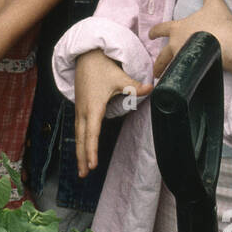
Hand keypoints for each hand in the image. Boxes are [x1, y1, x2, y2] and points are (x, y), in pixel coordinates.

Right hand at [74, 50, 152, 178]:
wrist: (86, 56)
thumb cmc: (103, 68)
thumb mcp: (120, 77)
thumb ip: (135, 87)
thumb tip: (153, 87)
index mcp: (93, 107)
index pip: (92, 133)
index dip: (91, 150)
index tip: (92, 165)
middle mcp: (84, 111)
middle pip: (81, 139)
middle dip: (82, 157)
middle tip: (83, 175)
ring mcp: (80, 110)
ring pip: (78, 135)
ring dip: (80, 152)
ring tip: (82, 170)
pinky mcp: (80, 108)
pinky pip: (79, 129)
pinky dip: (80, 142)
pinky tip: (82, 151)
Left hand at [148, 0, 231, 78]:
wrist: (231, 45)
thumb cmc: (220, 24)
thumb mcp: (214, 2)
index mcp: (177, 29)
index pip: (161, 30)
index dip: (155, 32)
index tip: (150, 35)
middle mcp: (176, 45)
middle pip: (162, 55)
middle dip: (158, 62)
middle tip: (154, 70)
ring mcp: (183, 59)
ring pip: (170, 68)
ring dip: (166, 72)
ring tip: (163, 80)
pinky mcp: (193, 71)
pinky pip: (182, 76)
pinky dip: (179, 79)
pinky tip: (180, 84)